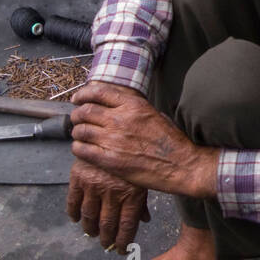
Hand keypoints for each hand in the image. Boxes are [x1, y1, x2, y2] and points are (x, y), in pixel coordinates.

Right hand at [67, 159, 149, 253]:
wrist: (115, 128)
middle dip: (106, 239)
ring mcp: (94, 185)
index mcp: (132, 193)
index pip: (126, 226)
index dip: (124, 242)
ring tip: (92, 233)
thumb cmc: (135, 154)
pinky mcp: (78, 177)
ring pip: (89, 217)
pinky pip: (73, 201)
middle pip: (107, 225)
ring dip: (90, 229)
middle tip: (106, 244)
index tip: (122, 250)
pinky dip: (73, 213)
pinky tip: (76, 219)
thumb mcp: (144, 176)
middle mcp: (112, 192)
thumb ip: (143, 200)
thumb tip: (145, 220)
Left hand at [70, 82, 218, 199]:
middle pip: (85, 111)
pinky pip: (82, 150)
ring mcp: (113, 140)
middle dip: (77, 115)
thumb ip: (134, 109)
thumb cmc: (172, 142)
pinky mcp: (110, 160)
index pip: (97, 93)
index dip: (83, 95)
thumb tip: (117, 106)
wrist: (183, 166)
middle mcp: (120, 120)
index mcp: (133, 105)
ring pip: (80, 131)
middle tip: (77, 119)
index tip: (78, 99)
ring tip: (80, 135)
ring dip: (77, 132)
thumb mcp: (155, 114)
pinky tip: (82, 149)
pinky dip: (78, 148)